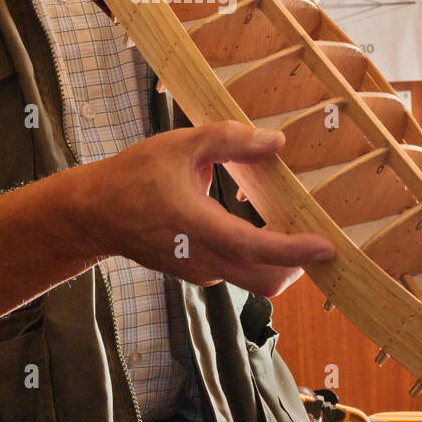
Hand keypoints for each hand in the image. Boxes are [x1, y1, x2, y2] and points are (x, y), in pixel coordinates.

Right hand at [76, 121, 335, 295]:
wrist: (94, 214)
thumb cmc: (133, 176)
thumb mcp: (180, 145)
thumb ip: (229, 139)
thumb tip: (275, 140)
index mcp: (198, 226)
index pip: (255, 248)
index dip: (294, 251)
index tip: (327, 247)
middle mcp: (201, 258)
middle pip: (265, 282)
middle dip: (298, 267)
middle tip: (318, 239)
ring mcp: (198, 271)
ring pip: (252, 279)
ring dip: (277, 259)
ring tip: (291, 223)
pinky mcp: (195, 273)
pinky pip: (235, 270)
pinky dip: (255, 255)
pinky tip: (254, 224)